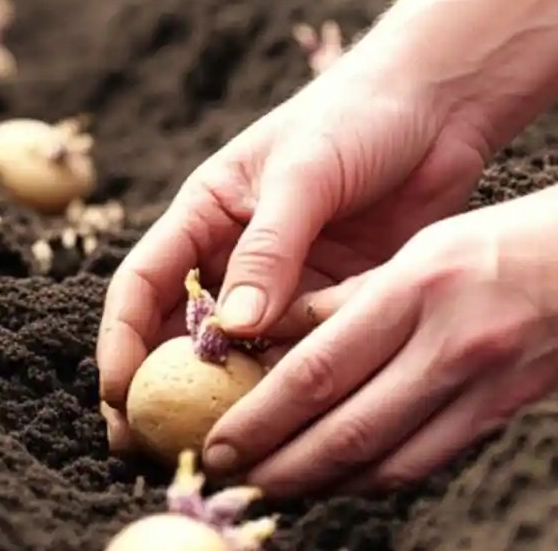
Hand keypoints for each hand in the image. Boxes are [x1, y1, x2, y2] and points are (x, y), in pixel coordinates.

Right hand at [97, 55, 492, 451]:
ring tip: (217, 450)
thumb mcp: (303, 174)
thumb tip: (231, 330)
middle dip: (159, 392)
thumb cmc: (356, 116)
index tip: (117, 395)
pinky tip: (287, 427)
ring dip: (225, 402)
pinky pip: (299, 357)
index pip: (143, 285)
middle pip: (179, 334)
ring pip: (240, 357)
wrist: (440, 107)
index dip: (121, 341)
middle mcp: (232, 257)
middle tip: (148, 448)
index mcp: (204, 216)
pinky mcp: (330, 304)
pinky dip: (287, 391)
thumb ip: (268, 249)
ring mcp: (281, 286)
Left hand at [205, 154, 557, 494]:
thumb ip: (349, 296)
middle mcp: (453, 341)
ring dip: (326, 483)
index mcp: (418, 287)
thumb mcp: (427, 244)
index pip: (317, 370)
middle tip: (227, 481)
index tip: (217, 441)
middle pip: (347, 429)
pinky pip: (437, 457)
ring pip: (391, 459)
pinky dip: (383, 475)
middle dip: (279, 465)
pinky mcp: (522, 412)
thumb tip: (271, 333)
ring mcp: (492, 385)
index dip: (260, 417)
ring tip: (276, 488)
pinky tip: (347, 479)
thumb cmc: (525, 234)